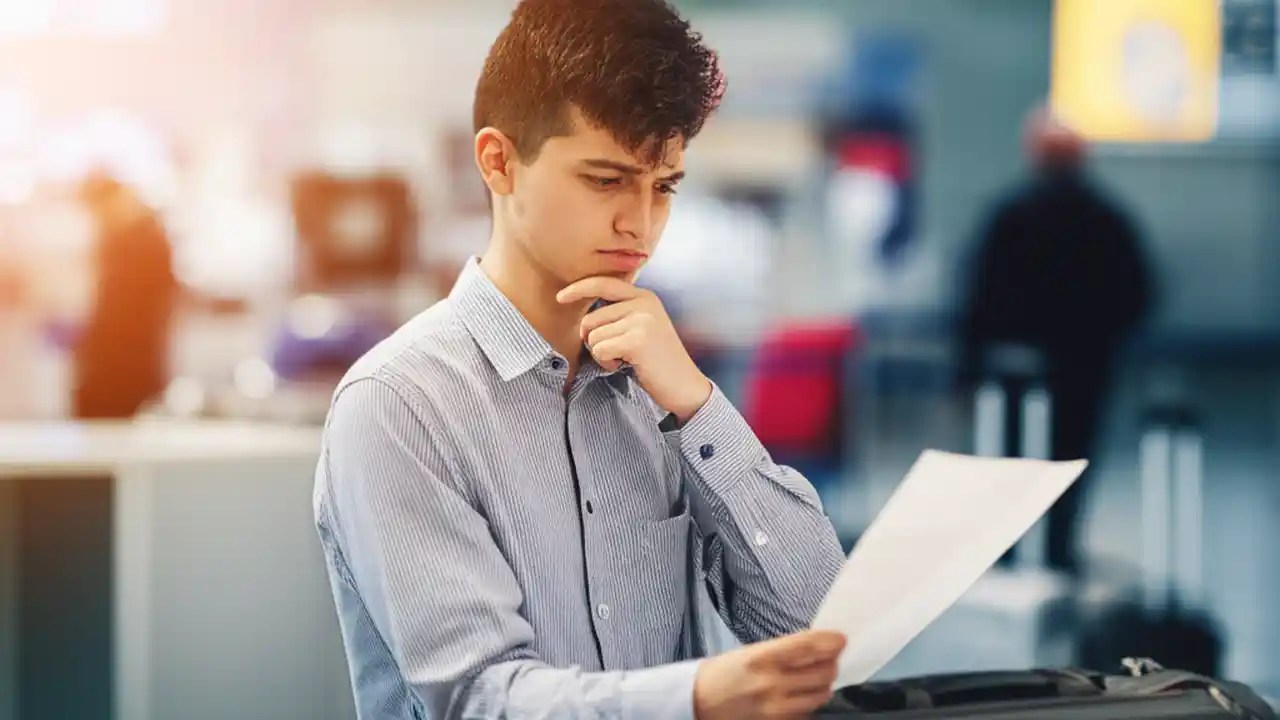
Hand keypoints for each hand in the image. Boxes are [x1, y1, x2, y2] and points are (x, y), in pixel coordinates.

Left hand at [556, 276, 711, 423]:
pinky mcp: (638, 339)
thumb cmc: (656, 361)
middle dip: (594, 341)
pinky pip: (599, 350)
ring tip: (626, 359)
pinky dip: (606, 363)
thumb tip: (584, 315)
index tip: (560, 297)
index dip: (578, 289)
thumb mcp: (641, 328)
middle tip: (618, 353)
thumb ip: (620, 314)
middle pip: (590, 319)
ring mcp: (642, 320)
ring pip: (593, 336)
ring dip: (602, 354)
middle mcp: (644, 303)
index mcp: (644, 296)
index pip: (603, 283)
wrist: (684, 386)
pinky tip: (626, 366)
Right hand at [693, 630, 845, 719]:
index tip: (841, 639)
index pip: (809, 646)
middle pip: (822, 672)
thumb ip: (785, 649)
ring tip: (817, 676)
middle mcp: (772, 683)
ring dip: (825, 684)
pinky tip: (802, 693)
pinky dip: (811, 701)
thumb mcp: (753, 651)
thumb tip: (819, 645)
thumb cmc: (726, 672)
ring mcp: (776, 707)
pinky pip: (808, 711)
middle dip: (832, 663)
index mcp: (762, 657)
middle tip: (831, 657)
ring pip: (820, 695)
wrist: (701, 701)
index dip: (831, 642)